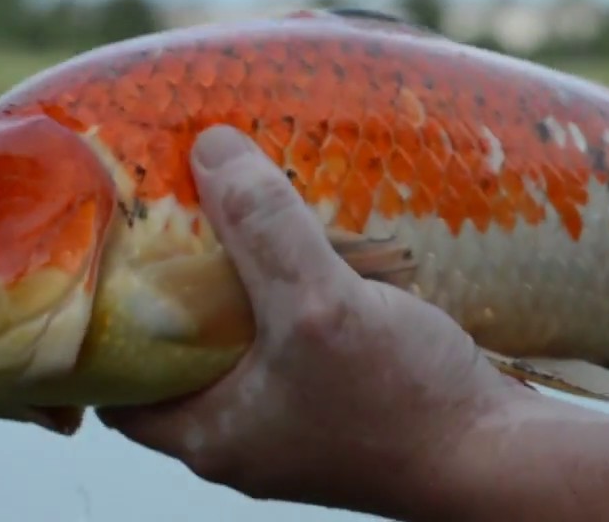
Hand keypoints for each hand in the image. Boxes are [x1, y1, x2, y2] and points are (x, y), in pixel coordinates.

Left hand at [96, 125, 523, 515]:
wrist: (502, 460)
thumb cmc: (404, 404)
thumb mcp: (322, 305)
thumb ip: (264, 228)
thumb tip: (209, 147)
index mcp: (209, 431)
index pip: (118, 382)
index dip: (106, 319)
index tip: (111, 253)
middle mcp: (244, 433)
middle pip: (182, 350)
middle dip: (179, 284)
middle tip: (177, 212)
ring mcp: (295, 422)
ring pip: (244, 342)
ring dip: (243, 283)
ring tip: (241, 214)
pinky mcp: (342, 406)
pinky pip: (294, 342)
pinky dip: (293, 297)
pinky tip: (311, 248)